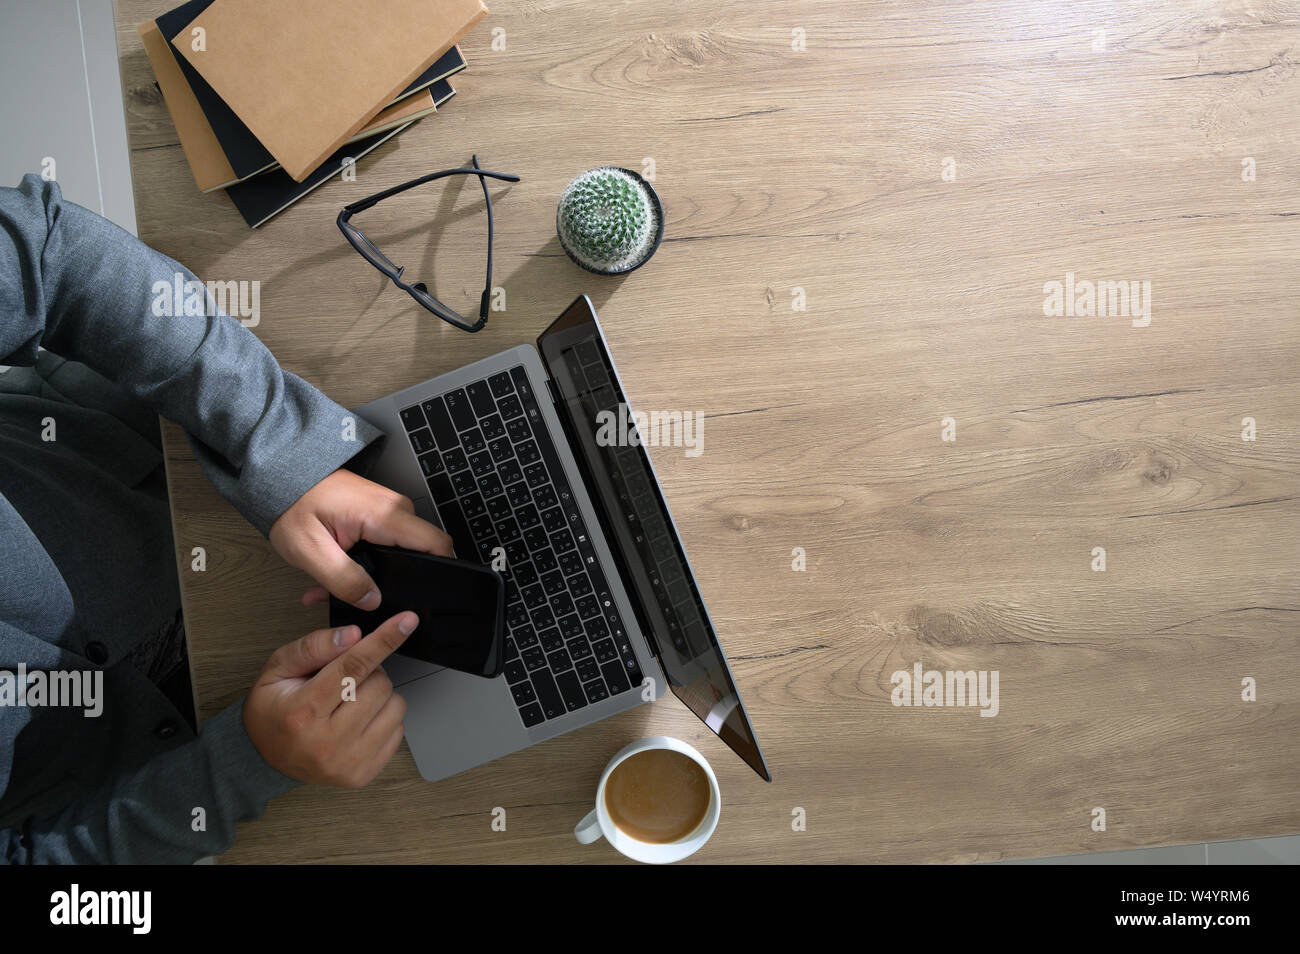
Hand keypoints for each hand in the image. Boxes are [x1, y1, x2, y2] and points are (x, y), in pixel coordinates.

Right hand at [243, 612, 417, 786]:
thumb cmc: (273, 708)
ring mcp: (347, 762)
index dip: (383, 640)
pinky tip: (359, 721)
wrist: (263, 758)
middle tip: (346, 681)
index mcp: (303, 711)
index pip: (352, 667)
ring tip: (352, 701)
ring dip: (380, 696)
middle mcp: (327, 741)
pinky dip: (384, 719)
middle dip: (370, 673)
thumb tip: (354, 634)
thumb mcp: (278, 668)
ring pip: (396, 707)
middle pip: (380, 685)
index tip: (407, 622)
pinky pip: (399, 731)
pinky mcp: (363, 775)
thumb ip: (315, 647)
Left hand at [269, 469, 452, 610]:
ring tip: (343, 585)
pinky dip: (372, 560)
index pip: (437, 544)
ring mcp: (390, 509)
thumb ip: (343, 580)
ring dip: (381, 572)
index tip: (420, 594)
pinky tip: (344, 571)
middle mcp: (395, 508)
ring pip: (405, 550)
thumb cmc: (292, 505)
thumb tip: (372, 600)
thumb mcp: (310, 551)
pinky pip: (390, 542)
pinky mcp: (381, 514)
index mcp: (384, 514)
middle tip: (366, 595)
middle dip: (401, 579)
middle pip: (424, 551)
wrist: (283, 479)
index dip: (438, 573)